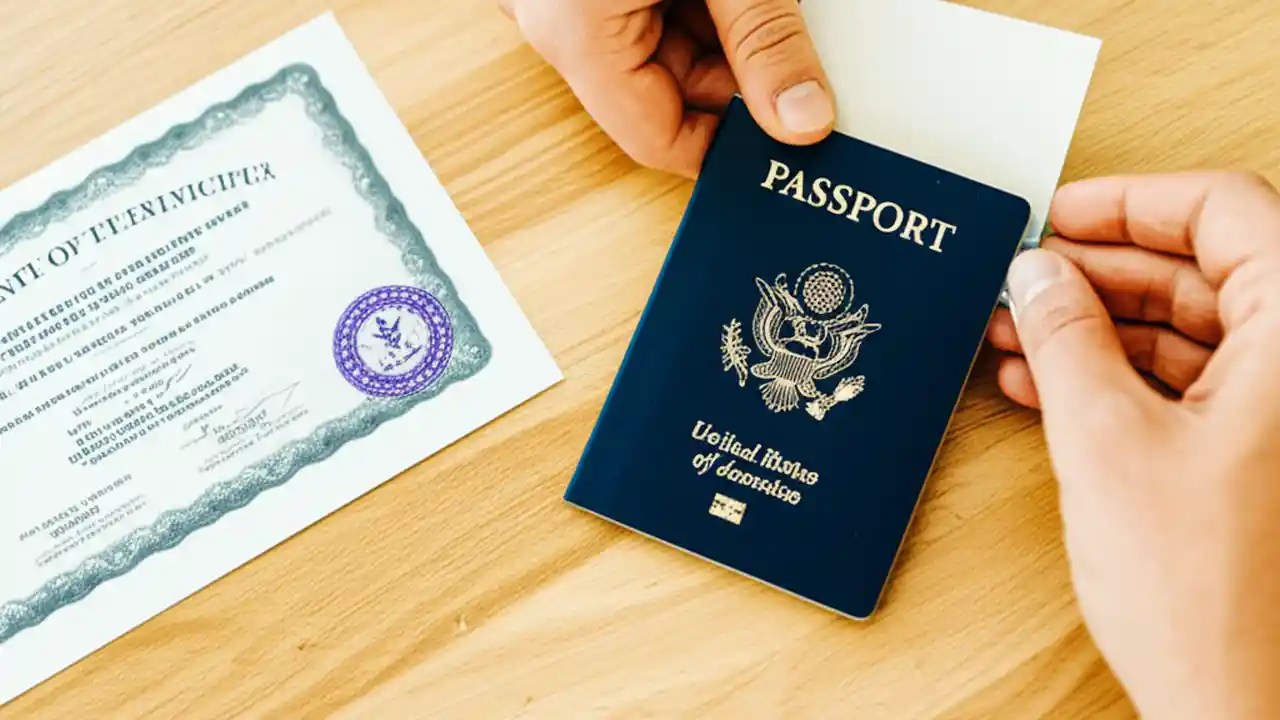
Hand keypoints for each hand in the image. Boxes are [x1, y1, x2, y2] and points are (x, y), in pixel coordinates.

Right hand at [498, 0, 835, 176]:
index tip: (793, 142)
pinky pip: (650, 12)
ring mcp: (573, 0)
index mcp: (576, 36)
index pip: (660, 139)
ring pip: (666, 48)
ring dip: (727, 32)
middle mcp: (563, 23)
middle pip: (668, 93)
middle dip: (740, 77)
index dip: (731, 148)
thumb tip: (804, 118)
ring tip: (771, 4)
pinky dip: (706, 5)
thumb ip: (764, 40)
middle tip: (807, 65)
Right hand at [988, 172, 1279, 717]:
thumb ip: (1065, 338)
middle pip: (1202, 269)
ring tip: (1014, 333)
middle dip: (1099, 271)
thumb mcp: (1106, 442)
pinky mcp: (1258, 452)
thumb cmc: (1206, 597)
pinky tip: (1043, 383)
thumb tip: (1035, 272)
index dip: (1131, 202)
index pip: (1226, 211)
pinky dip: (1114, 376)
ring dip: (1096, 326)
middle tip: (1022, 278)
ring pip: (1188, 328)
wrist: (1239, 708)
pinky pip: (1185, 383)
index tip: (1057, 212)